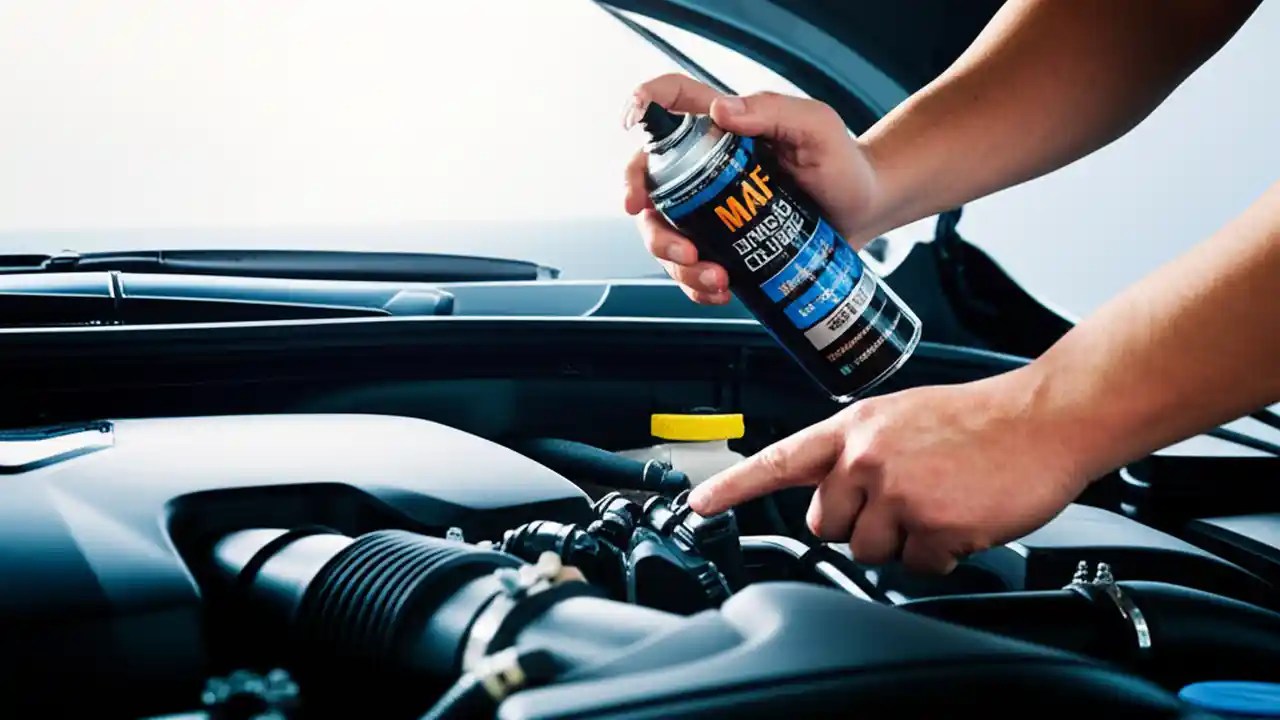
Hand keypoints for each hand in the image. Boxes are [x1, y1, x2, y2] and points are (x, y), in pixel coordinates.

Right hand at [622, 74, 881, 304]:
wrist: (866, 212)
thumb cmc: (844, 163)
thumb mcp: (815, 127)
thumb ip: (772, 109)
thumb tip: (720, 111)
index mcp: (720, 129)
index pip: (667, 103)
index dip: (639, 109)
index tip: (632, 133)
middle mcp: (705, 169)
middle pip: (650, 189)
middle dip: (653, 228)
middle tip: (684, 252)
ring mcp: (710, 210)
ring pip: (664, 237)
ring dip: (677, 267)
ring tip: (716, 279)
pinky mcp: (723, 245)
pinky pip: (690, 269)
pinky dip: (697, 286)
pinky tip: (722, 290)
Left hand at [687, 368, 1093, 573]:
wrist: (1045, 418)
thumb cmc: (979, 419)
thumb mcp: (901, 416)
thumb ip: (858, 450)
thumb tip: (831, 489)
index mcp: (855, 427)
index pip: (779, 461)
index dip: (733, 488)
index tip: (697, 506)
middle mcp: (867, 457)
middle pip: (827, 524)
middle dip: (860, 523)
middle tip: (907, 497)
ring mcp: (899, 492)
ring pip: (870, 550)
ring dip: (904, 539)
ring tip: (940, 501)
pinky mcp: (934, 525)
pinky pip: (918, 565)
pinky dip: (942, 553)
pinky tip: (962, 517)